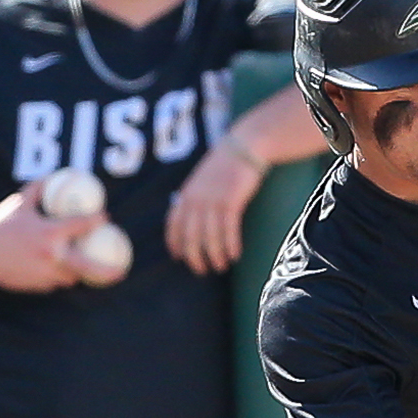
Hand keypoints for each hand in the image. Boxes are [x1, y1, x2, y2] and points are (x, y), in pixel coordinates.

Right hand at [0, 181, 100, 291]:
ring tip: (88, 266)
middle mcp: (52, 256)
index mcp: (49, 233)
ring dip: (79, 270)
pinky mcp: (38, 286)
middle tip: (122, 271)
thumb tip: (56, 175)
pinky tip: (60, 269)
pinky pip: (56, 282)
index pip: (82, 226)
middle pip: (89, 267)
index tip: (106, 218)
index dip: (97, 220)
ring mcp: (46, 274)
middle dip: (108, 271)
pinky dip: (60, 275)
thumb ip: (39, 188)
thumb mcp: (19, 202)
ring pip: (72, 276)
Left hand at [165, 134, 266, 275]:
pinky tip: (234, 256)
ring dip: (215, 256)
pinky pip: (228, 230)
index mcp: (186, 194)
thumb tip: (192, 218)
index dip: (174, 243)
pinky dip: (230, 246)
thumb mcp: (201, 179)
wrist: (244, 147)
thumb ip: (194, 197)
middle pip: (190, 236)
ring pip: (210, 237)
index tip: (178, 257)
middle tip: (202, 270)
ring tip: (221, 266)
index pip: (173, 225)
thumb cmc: (225, 164)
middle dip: (195, 257)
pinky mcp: (231, 202)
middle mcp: (196, 200)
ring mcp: (213, 201)